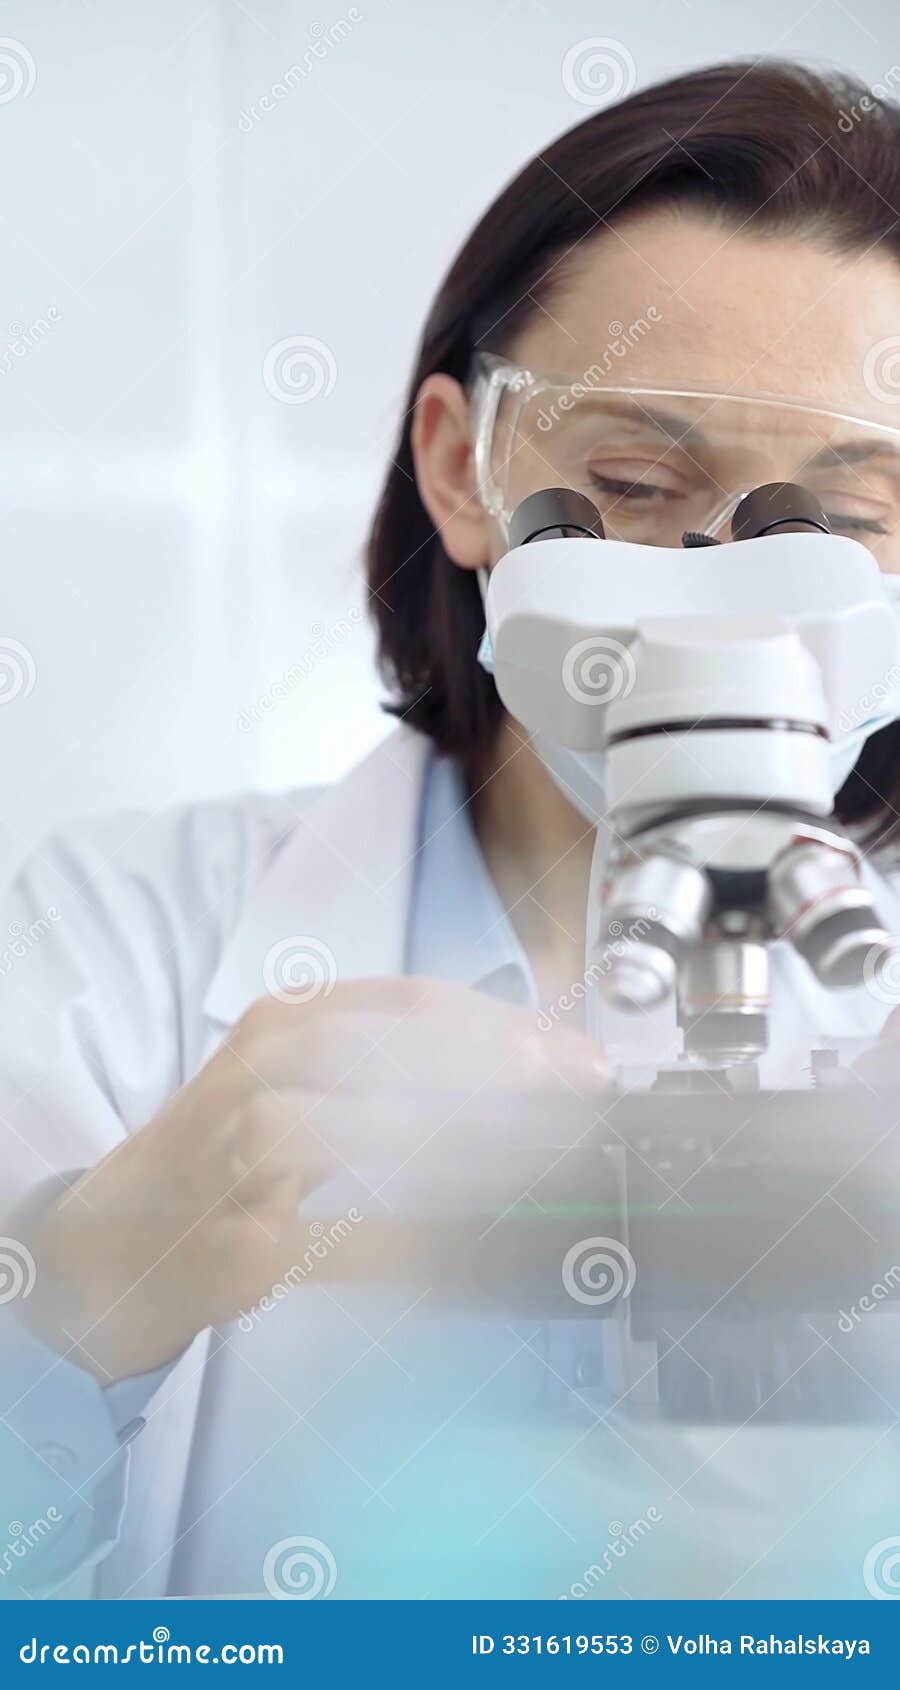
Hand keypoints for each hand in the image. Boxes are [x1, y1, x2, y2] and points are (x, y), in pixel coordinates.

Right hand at [22, 978, 606, 1382]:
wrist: (120, 1236)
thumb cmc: (229, 1147)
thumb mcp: (303, 1073)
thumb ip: (397, 1060)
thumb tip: (524, 1065)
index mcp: (288, 1021)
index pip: (416, 1004)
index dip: (510, 1026)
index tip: (577, 1058)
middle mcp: (262, 1070)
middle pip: (394, 1049)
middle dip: (502, 1068)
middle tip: (576, 1095)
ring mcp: (241, 1154)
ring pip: (353, 1128)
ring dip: (456, 1140)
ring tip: (537, 1151)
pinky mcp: (240, 1241)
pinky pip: (335, 1239)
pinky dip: (405, 1243)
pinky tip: (465, 1244)